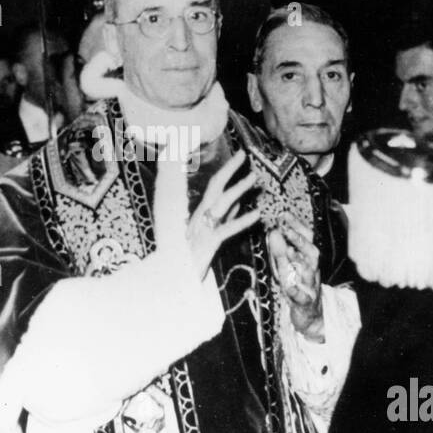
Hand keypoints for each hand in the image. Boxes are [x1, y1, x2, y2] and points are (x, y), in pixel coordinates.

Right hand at [184, 149, 260, 278]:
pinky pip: (227, 229)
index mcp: (201, 213)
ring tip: (254, 178)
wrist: (176, 278)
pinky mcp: (207, 243)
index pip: (214, 186)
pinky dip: (242, 220)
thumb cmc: (194, 257)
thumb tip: (239, 201)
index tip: (241, 156)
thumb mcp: (212, 232)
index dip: (228, 170)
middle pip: (214, 187)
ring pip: (220, 203)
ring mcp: (202, 228)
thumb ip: (226, 217)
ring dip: (238, 189)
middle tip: (244, 154)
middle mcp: (200, 217)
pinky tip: (256, 214)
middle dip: (229, 169)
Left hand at [268, 214, 323, 341]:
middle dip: (299, 239)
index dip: (297, 225)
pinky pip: (302, 297)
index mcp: (308, 259)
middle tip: (285, 229)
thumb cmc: (296, 286)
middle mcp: (312, 270)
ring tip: (288, 251)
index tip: (284, 214)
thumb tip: (273, 231)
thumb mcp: (286, 267)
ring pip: (309, 273)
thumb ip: (279, 250)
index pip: (307, 238)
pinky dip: (296, 291)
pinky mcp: (306, 302)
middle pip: (312, 252)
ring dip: (299, 261)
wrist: (310, 315)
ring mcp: (310, 286)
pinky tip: (288, 286)